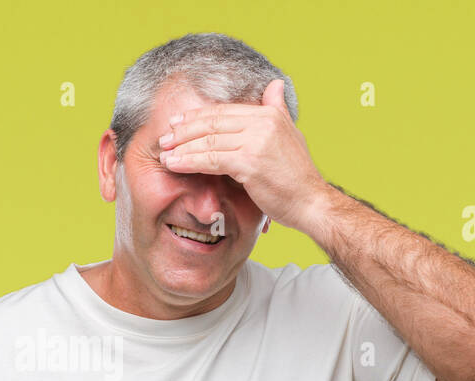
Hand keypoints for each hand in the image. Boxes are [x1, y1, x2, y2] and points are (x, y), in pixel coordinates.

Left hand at [157, 78, 330, 231]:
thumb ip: (277, 109)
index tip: (177, 122)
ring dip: (182, 147)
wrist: (311, 202)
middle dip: (184, 130)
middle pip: (212, 122)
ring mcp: (256, 141)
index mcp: (269, 114)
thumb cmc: (297, 175)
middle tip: (164, 137)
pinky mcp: (250, 162)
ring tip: (163, 153)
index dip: (197, 116)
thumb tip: (274, 84)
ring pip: (208, 140)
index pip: (224, 111)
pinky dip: (189, 161)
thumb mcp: (289, 134)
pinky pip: (211, 159)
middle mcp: (263, 123)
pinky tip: (174, 164)